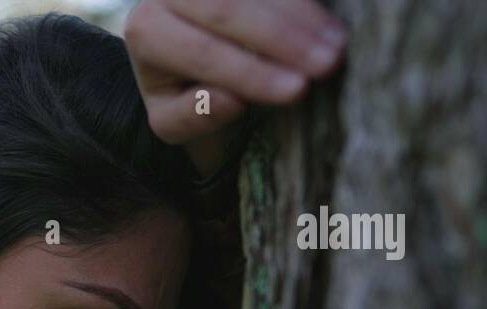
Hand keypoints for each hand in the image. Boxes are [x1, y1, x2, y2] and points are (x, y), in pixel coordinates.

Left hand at [124, 0, 346, 175]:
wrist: (180, 53)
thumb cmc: (179, 90)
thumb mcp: (173, 120)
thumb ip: (193, 114)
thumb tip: (231, 99)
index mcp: (147, 29)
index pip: (202, 51)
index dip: (252, 71)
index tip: (297, 90)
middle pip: (229, 9)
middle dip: (283, 39)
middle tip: (329, 64)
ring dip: (304, 16)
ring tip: (339, 45)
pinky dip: (307, 0)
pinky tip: (333, 24)